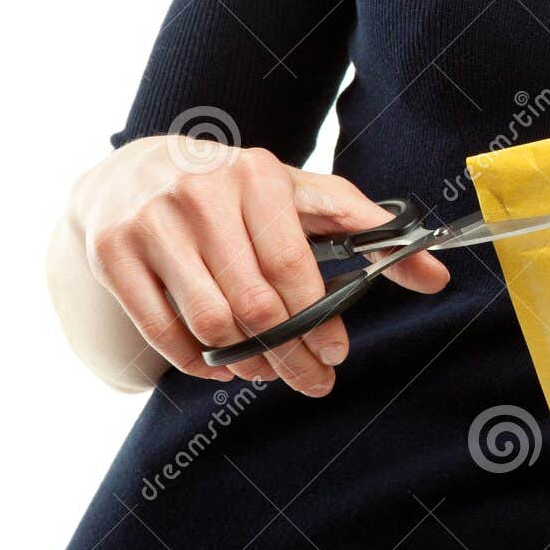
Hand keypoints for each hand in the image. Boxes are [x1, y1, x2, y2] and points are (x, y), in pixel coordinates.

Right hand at [74, 136, 448, 395]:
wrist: (136, 169)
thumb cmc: (235, 190)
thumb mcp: (300, 196)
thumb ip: (367, 229)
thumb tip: (436, 275)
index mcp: (257, 175)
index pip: (294, 266)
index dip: (319, 320)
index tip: (336, 354)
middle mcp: (200, 194)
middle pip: (255, 305)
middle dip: (291, 356)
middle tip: (312, 379)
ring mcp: (151, 223)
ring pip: (210, 324)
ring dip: (248, 363)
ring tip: (267, 371)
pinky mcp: (112, 253)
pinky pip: (163, 331)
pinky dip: (198, 362)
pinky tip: (223, 366)